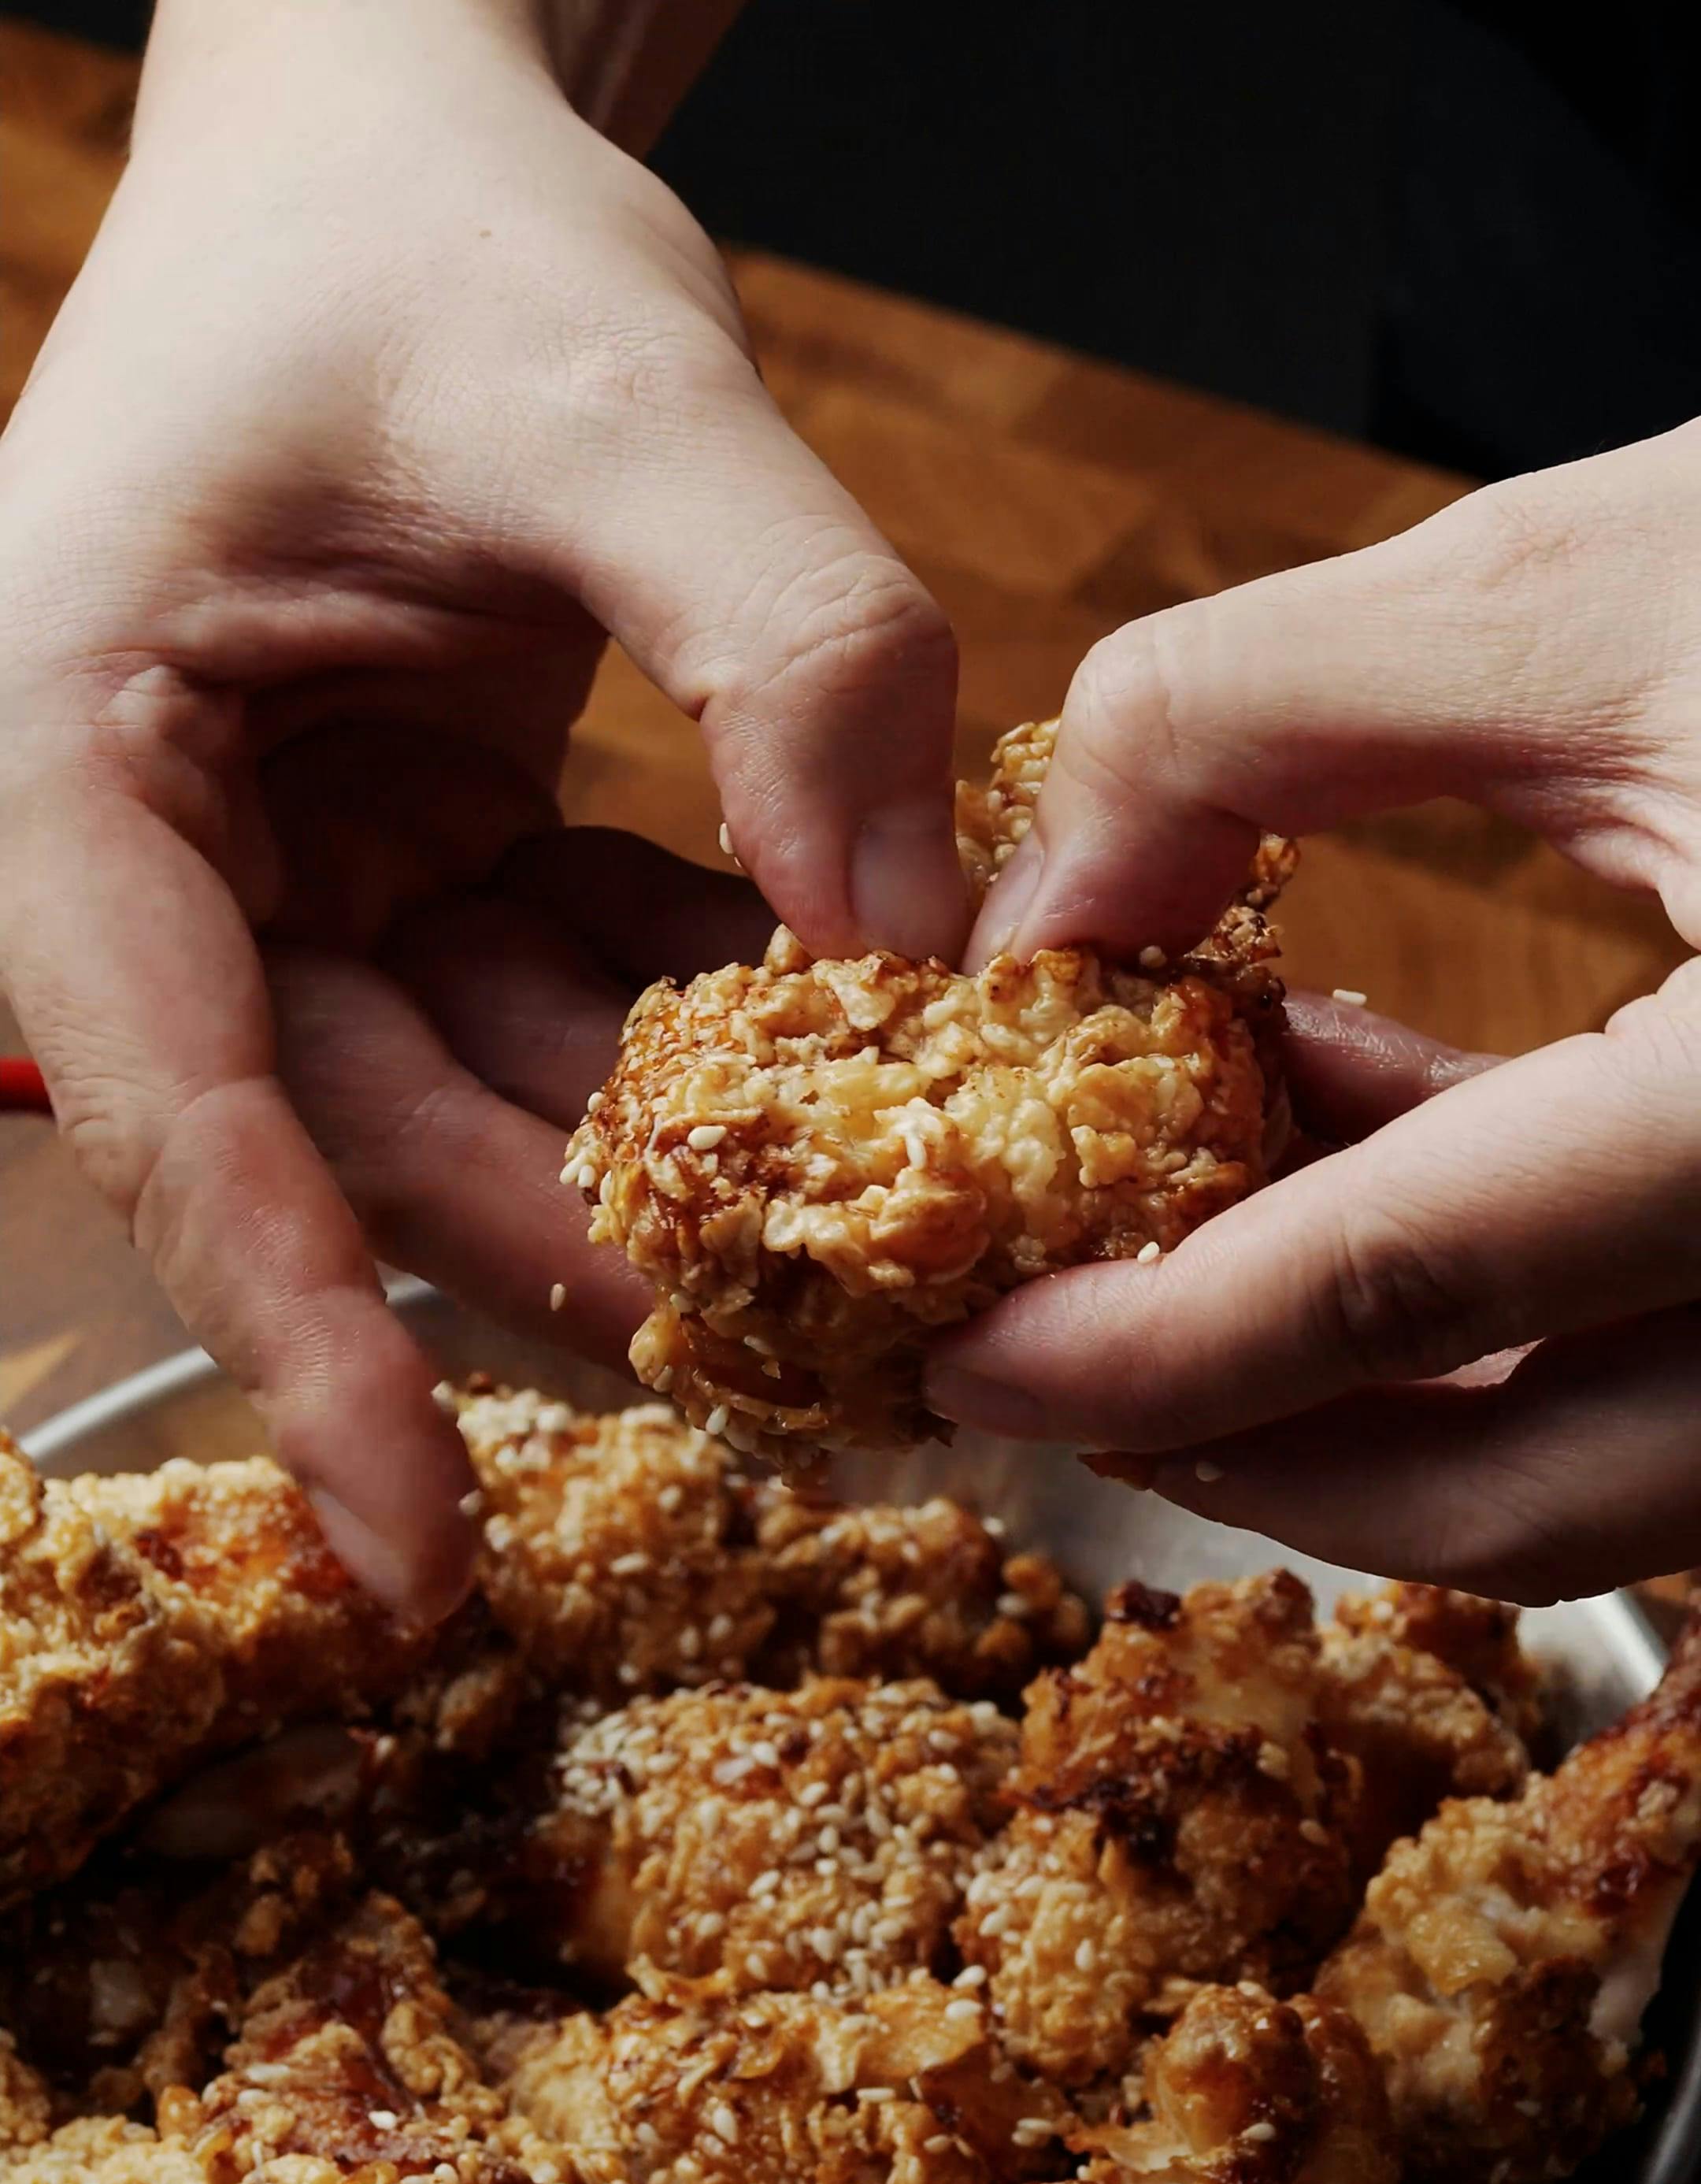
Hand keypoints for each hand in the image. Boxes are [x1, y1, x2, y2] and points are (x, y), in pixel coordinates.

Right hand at [0, 0, 962, 1615]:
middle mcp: (145, 860)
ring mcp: (284, 880)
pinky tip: (856, 1062)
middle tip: (824, 1365)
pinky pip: (553, 1012)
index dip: (305, 1350)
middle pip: (360, 1145)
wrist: (397, 126)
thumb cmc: (423, 218)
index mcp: (59, 763)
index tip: (416, 1562)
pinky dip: (694, 1041)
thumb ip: (780, 650)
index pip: (177, 1115)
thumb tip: (925, 941)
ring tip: (892, 1240)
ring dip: (675, 1165)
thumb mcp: (608, 389)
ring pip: (476, 1105)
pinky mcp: (406, 870)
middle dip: (591, 1251)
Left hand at [929, 424, 1700, 1599]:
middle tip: (1056, 1363)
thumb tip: (1048, 889)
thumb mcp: (1603, 582)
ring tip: (1190, 1220)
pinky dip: (1508, 1317)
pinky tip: (1380, 1141)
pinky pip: (1684, 1389)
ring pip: (1607, 1478)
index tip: (972, 1355)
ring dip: (1373, 1396)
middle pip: (1512, 1484)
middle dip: (1250, 1446)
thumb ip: (1265, 712)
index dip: (1151, 1346)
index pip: (1409, 1294)